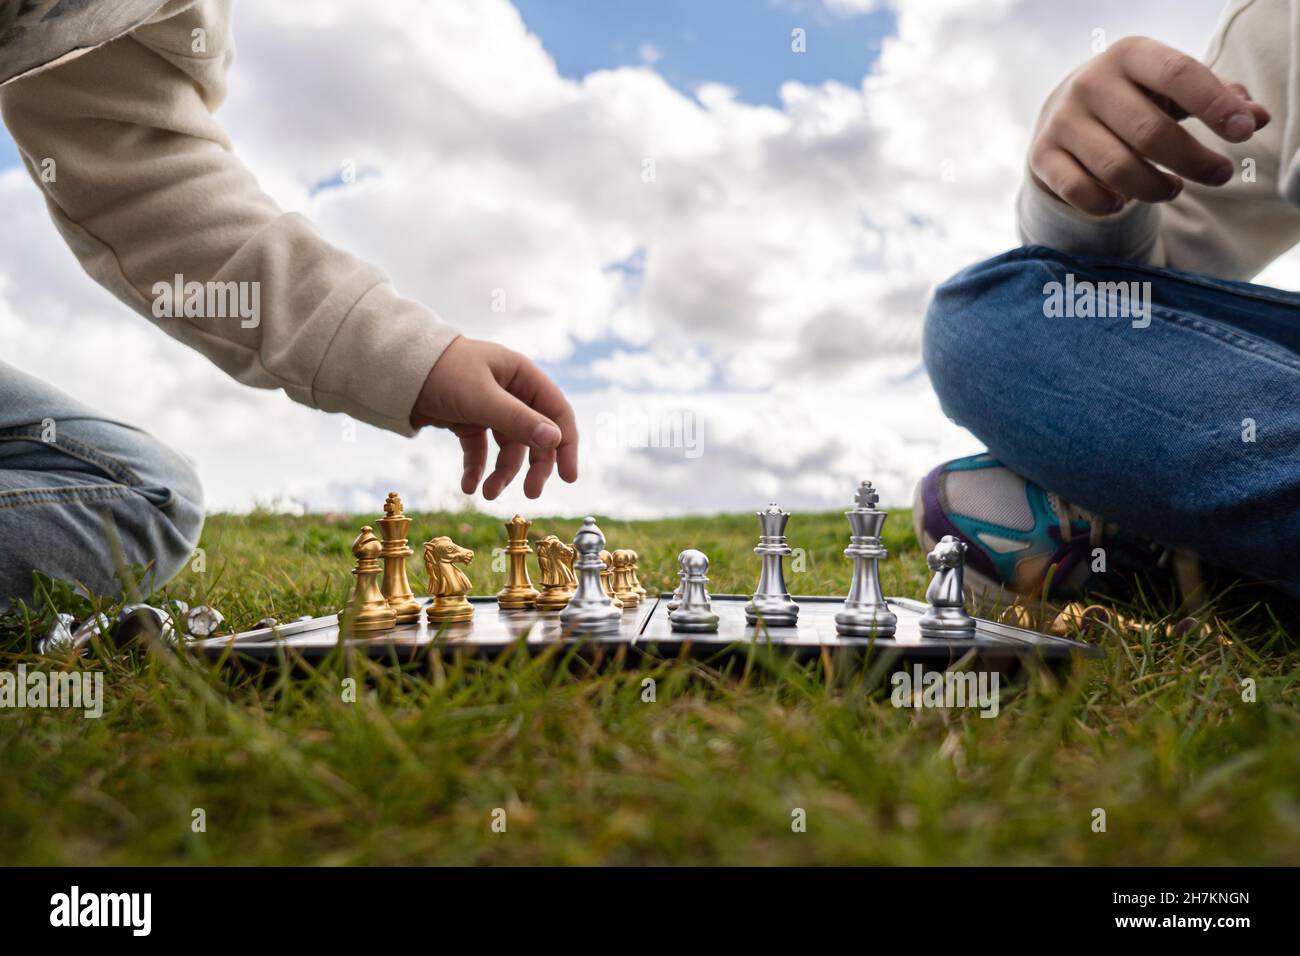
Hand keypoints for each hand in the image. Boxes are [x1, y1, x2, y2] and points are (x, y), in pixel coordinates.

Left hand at [410, 337, 577, 499]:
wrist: (393, 369)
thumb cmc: (442, 372)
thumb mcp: (481, 398)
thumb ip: (518, 420)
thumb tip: (555, 440)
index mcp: (522, 375)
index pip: (557, 412)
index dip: (566, 444)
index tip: (569, 477)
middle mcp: (510, 391)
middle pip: (535, 435)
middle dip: (533, 466)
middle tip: (530, 493)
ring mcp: (488, 407)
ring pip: (507, 447)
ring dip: (501, 473)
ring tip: (487, 494)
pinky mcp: (466, 421)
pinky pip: (479, 450)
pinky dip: (476, 468)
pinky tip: (468, 486)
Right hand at [1029, 36, 1270, 215]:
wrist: (1062, 112)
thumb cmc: (1135, 99)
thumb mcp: (1173, 89)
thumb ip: (1218, 97)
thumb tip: (1257, 117)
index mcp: (1129, 54)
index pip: (1179, 75)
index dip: (1216, 105)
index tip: (1245, 132)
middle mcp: (1090, 82)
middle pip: (1150, 133)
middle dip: (1194, 161)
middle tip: (1220, 175)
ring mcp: (1062, 120)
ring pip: (1118, 170)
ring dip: (1156, 189)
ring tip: (1173, 189)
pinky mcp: (1042, 156)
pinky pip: (1081, 192)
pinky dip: (1109, 204)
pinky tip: (1123, 201)